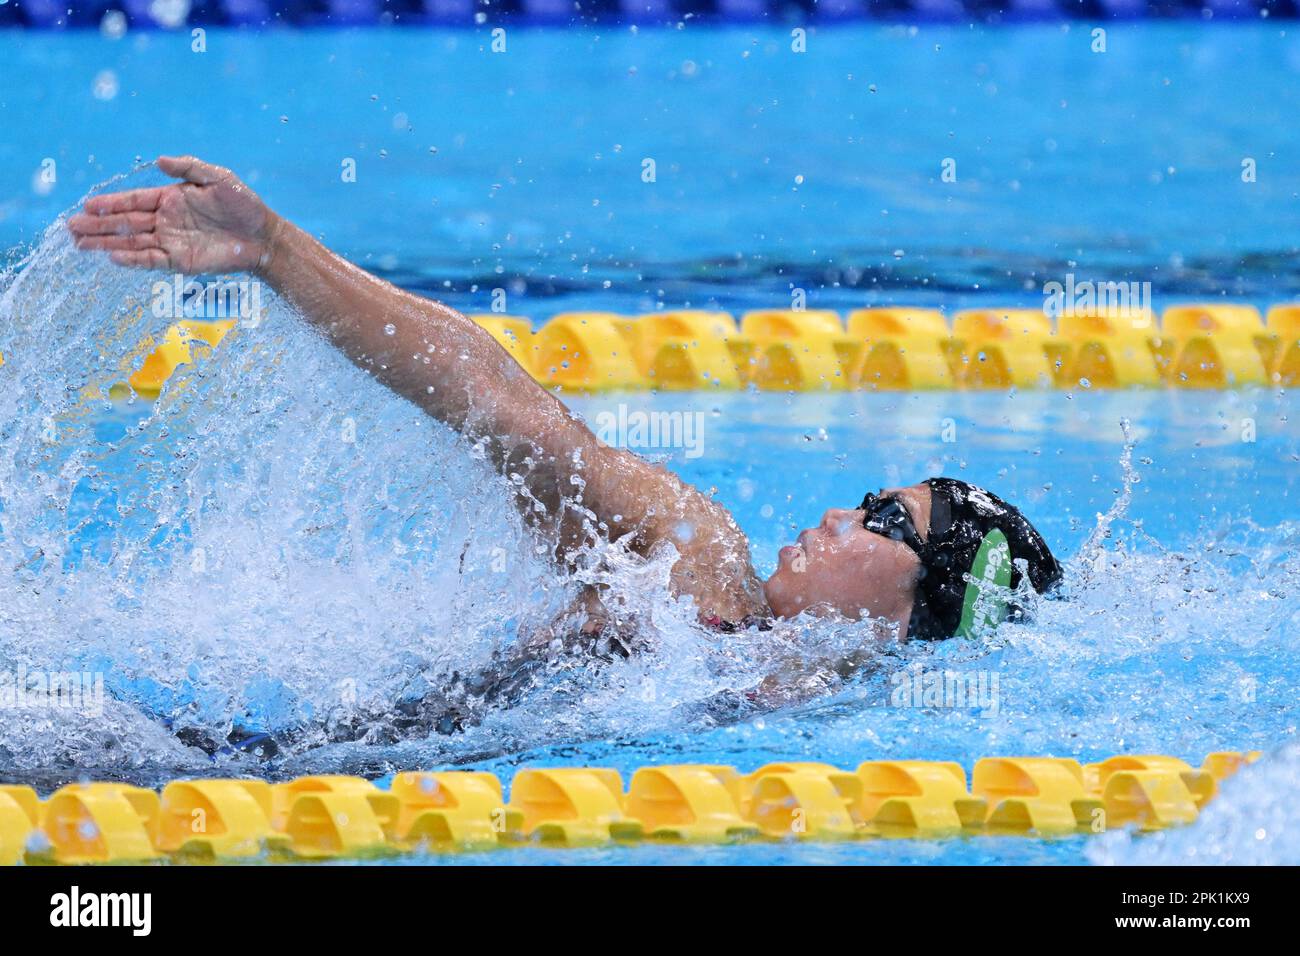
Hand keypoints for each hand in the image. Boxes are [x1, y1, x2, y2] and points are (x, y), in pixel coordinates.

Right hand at [67, 155, 279, 273]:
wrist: (263, 236)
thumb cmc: (243, 205)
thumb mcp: (218, 177)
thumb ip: (188, 167)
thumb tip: (158, 160)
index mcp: (170, 199)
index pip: (133, 201)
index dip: (110, 204)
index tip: (87, 206)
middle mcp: (166, 221)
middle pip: (125, 223)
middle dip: (98, 225)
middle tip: (71, 228)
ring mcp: (171, 242)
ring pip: (132, 242)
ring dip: (106, 243)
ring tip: (80, 244)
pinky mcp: (181, 261)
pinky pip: (151, 260)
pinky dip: (133, 260)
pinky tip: (113, 256)